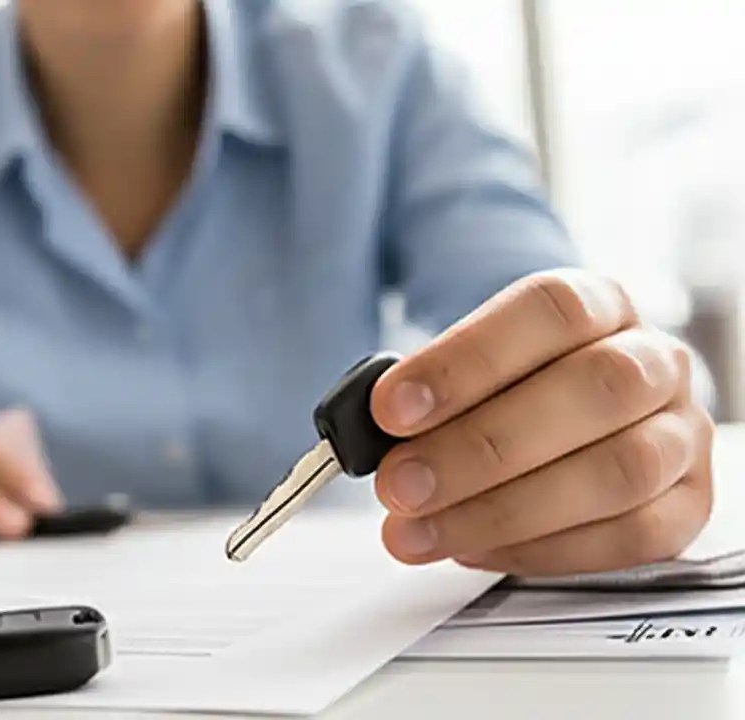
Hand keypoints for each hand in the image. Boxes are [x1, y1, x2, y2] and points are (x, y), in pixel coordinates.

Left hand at [370, 269, 714, 575]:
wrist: (570, 409)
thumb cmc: (511, 387)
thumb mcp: (471, 368)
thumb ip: (431, 395)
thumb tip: (372, 437)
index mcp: (598, 304)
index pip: (547, 312)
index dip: (465, 361)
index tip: (389, 409)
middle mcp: (652, 361)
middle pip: (589, 392)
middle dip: (478, 448)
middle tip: (398, 484)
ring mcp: (681, 433)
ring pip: (615, 472)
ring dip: (502, 510)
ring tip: (418, 530)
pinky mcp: (689, 503)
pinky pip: (628, 536)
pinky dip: (540, 549)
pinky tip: (472, 548)